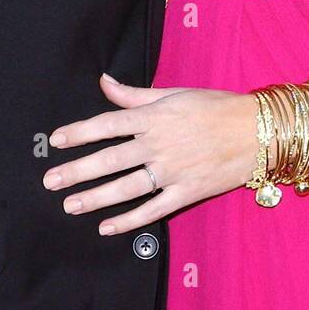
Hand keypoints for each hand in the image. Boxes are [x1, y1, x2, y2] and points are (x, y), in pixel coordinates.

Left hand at [42, 74, 258, 234]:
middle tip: (51, 181)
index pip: (109, 124)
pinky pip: (153, 210)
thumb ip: (135, 95)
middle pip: (110, 160)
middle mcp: (160, 144)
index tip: (57, 140)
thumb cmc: (215, 107)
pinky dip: (129, 221)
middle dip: (77, 171)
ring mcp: (172, 171)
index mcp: (155, 117)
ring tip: (70, 205)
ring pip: (126, 188)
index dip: (80, 132)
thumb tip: (104, 81)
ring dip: (95, 198)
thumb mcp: (175, 93)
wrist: (257, 131)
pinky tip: (107, 228)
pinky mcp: (186, 192)